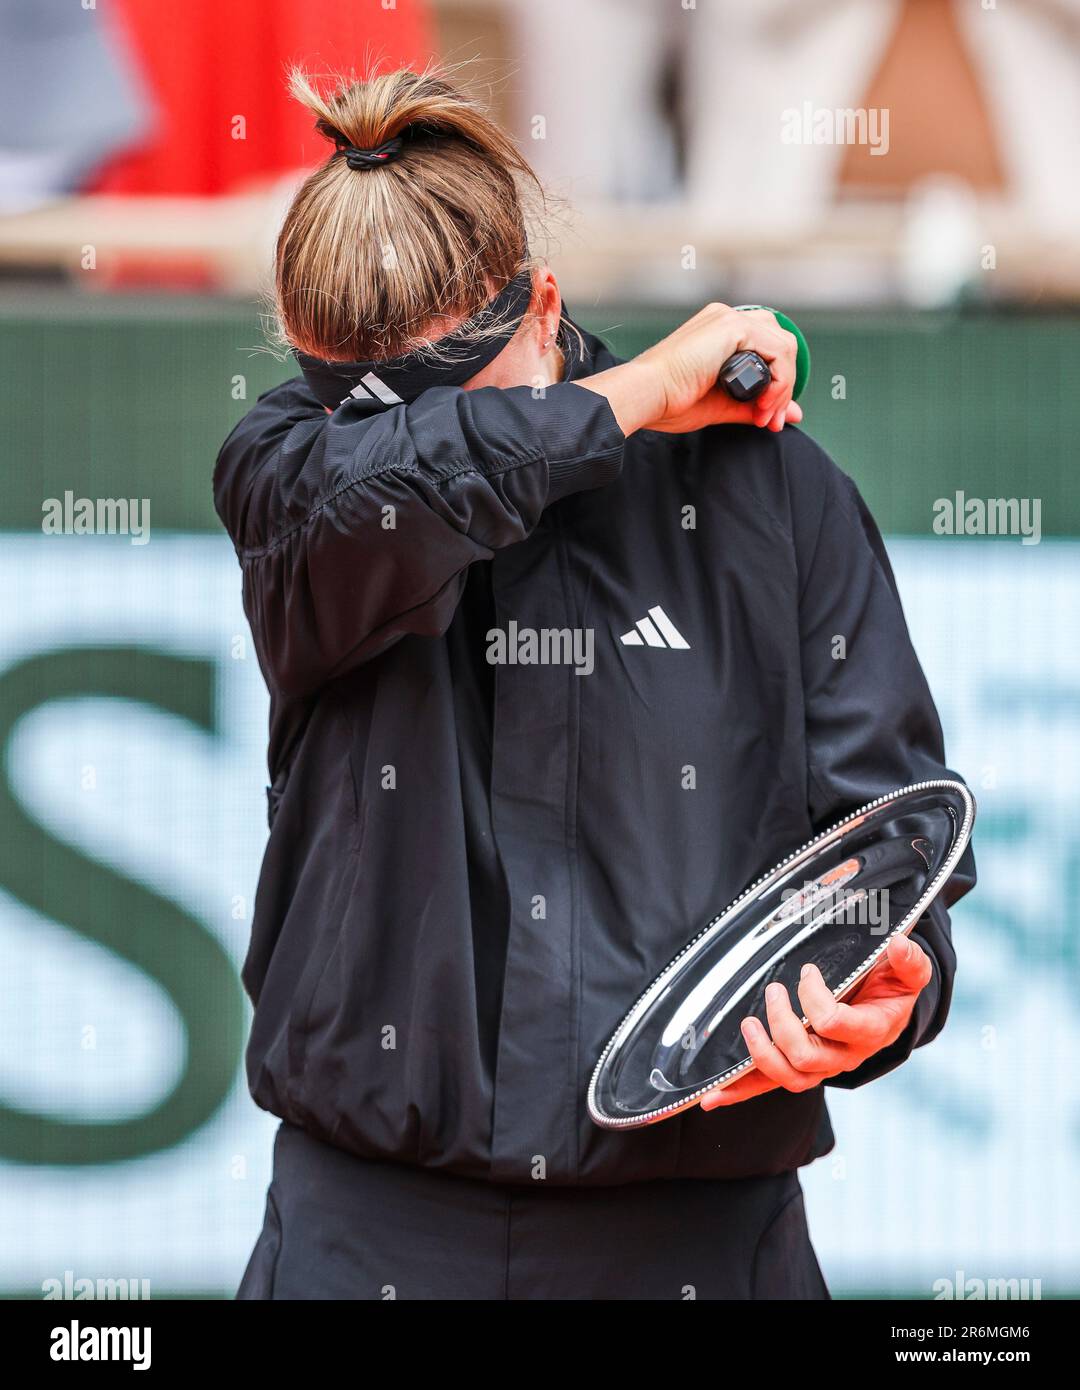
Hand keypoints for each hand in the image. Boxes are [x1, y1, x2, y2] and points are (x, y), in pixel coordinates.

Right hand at [579, 303, 802, 436]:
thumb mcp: (724, 404)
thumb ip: (757, 404)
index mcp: (720, 333)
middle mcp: (726, 319)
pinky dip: (779, 382)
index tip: (766, 416)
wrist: (647, 396)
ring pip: (783, 347)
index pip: (768, 347)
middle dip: (784, 386)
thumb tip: (792, 413)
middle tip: (770, 420)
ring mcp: (729, 319)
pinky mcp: (732, 327)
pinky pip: (777, 351)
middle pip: (781, 343)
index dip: (776, 383)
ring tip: (763, 415)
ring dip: (782, 387)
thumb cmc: (670, 401)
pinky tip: (762, 404)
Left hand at [699, 933, 933, 1109]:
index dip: (814, 997)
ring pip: (789, 1077)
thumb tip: (899, 944)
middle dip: (782, 1023)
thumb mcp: (909, 973)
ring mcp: (822, 1066)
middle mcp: (845, 1056)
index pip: (834, 1023)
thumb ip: (910, 961)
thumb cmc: (893, 989)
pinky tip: (711, 1098)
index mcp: (871, 1032)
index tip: (807, 972)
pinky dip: (739, 1091)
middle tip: (774, 991)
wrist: (888, 1013)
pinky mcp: (801, 1068)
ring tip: (748, 1024)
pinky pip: (769, 1085)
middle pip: (806, 1056)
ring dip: (762, 1053)